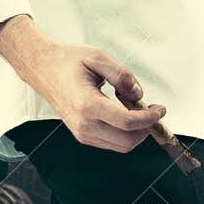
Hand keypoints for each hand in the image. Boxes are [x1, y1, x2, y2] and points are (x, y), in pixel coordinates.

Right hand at [0, 15, 164, 151]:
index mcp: (87, 104)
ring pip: (120, 146)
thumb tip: (138, 94)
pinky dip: (124, 132)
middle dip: (146, 128)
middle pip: (127, 142)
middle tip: (152, 109)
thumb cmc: (70, 61)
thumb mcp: (99, 57)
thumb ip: (122, 74)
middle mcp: (83, 125)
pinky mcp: (82, 136)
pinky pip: (111, 143)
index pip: (127, 123)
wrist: (43, 69)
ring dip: (135, 131)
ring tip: (135, 107)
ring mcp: (81, 133)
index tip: (161, 108)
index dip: (149, 118)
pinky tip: (124, 112)